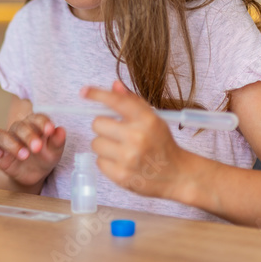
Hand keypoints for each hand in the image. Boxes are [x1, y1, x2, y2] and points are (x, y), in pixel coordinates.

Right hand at [0, 113, 65, 188]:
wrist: (34, 175)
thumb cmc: (44, 158)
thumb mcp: (54, 152)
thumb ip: (57, 141)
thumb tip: (61, 130)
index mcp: (35, 125)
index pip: (36, 118)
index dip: (42, 122)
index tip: (49, 130)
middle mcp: (19, 130)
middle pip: (19, 126)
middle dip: (28, 136)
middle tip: (37, 148)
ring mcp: (6, 140)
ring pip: (1, 134)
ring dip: (11, 144)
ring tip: (23, 155)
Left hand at [82, 80, 197, 198]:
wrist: (176, 175)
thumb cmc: (162, 144)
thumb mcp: (153, 119)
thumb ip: (132, 102)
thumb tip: (114, 86)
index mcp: (147, 120)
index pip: (116, 102)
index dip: (97, 94)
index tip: (84, 91)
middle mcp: (137, 137)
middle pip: (98, 123)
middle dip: (104, 126)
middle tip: (117, 132)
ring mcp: (128, 158)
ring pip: (95, 143)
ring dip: (105, 145)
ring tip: (121, 149)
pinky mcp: (121, 176)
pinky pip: (99, 161)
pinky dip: (107, 161)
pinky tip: (122, 162)